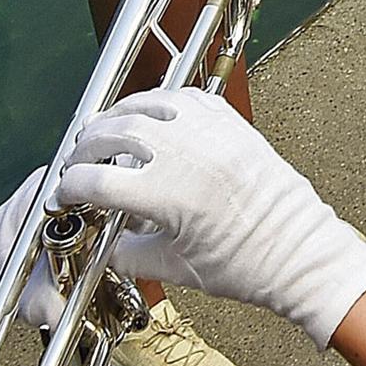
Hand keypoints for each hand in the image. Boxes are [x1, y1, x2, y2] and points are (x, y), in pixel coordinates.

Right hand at [53, 88, 365, 348]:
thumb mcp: (173, 268)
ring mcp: (215, 134)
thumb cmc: (246, 266)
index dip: (71, 186)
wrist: (300, 253)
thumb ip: (126, 253)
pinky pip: (189, 97)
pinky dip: (162, 101)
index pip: (98, 179)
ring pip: (151, 103)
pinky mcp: (235, 124)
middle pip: (116, 131)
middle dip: (87, 144)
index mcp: (170, 196)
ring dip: (120, 114)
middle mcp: (191, 155)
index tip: (66, 192)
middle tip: (78, 159)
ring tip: (104, 130)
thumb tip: (100, 241)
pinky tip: (151, 115)